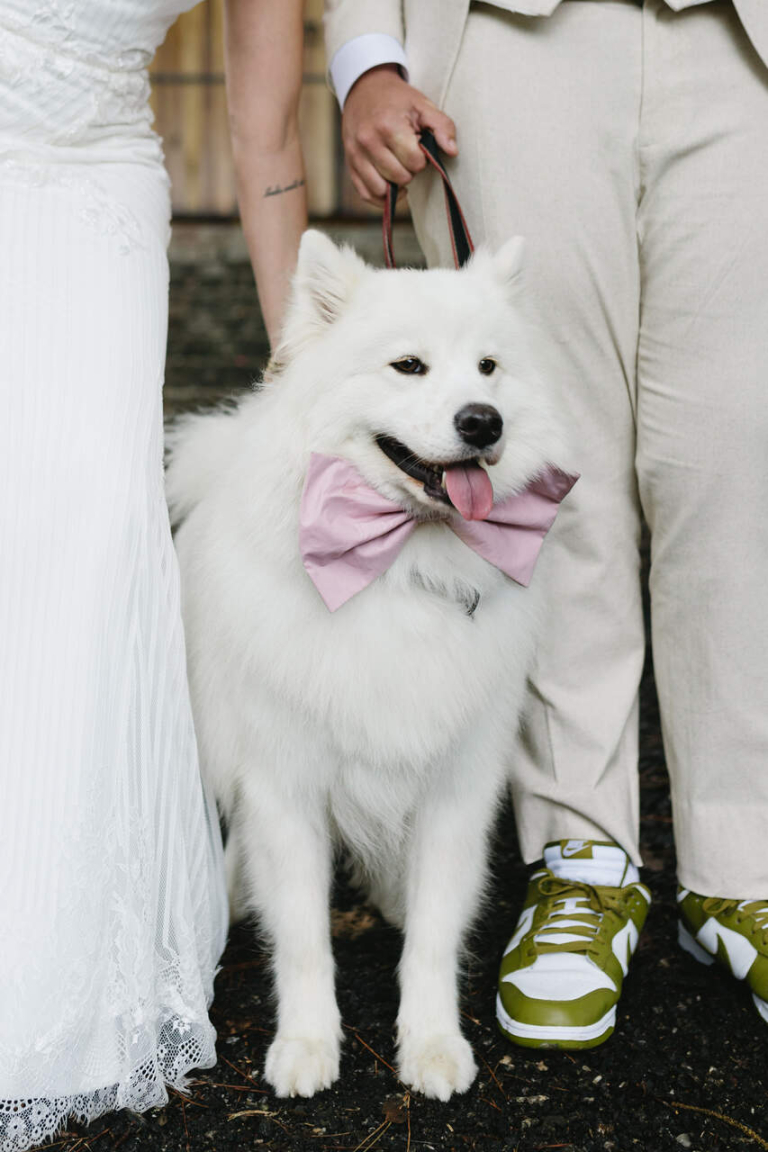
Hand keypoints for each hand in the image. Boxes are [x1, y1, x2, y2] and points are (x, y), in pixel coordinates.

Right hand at [342, 65, 457, 207]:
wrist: (364, 89)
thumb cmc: (397, 100)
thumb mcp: (422, 106)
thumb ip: (442, 126)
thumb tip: (452, 151)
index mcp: (389, 126)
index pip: (414, 162)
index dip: (421, 158)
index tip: (417, 146)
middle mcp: (368, 142)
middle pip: (400, 177)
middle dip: (409, 170)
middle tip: (407, 154)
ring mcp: (356, 155)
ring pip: (381, 190)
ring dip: (395, 183)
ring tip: (398, 167)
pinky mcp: (350, 165)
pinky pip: (365, 194)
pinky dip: (380, 197)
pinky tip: (390, 187)